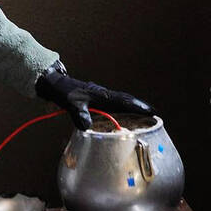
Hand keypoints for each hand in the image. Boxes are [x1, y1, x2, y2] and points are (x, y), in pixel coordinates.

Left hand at [34, 62, 154, 131]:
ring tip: (144, 116)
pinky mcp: (97, 100)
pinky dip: (122, 110)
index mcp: (102, 96)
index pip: (124, 101)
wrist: (56, 84)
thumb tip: (86, 126)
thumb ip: (79, 114)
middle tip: (154, 114)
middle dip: (140, 107)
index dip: (138, 107)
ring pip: (121, 102)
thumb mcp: (71, 104)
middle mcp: (105, 95)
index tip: (152, 111)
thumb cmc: (64, 93)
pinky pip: (114, 105)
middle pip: (127, 100)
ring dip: (133, 108)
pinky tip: (123, 117)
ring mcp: (101, 97)